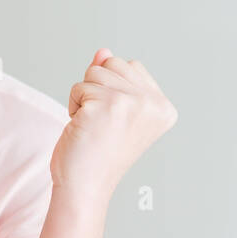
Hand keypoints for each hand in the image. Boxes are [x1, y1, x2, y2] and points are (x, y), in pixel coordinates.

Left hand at [51, 48, 177, 203]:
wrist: (85, 186)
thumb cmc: (98, 154)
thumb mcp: (113, 111)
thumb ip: (113, 78)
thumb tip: (103, 51)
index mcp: (163, 107)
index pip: (131, 66)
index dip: (113, 89)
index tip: (115, 121)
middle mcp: (153, 103)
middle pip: (113, 63)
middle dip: (97, 89)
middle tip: (101, 124)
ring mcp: (131, 102)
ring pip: (94, 72)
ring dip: (84, 98)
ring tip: (93, 126)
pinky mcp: (106, 104)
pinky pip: (78, 87)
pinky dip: (73, 106)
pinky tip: (83, 129)